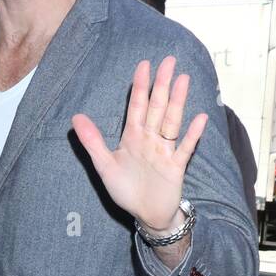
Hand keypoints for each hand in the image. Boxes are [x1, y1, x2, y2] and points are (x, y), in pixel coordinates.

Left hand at [71, 57, 207, 232]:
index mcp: (132, 137)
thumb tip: (75, 117)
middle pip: (157, 107)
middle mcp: (150, 140)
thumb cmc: (126, 190)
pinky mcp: (176, 166)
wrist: (146, 215)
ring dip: (178, 102)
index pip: (137, 107)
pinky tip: (200, 118)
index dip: (140, 87)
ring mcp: (165, 151)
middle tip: (169, 60)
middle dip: (162, 85)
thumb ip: (93, 141)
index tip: (144, 64)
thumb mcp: (104, 166)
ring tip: (184, 79)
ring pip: (172, 121)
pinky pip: (185, 148)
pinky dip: (192, 134)